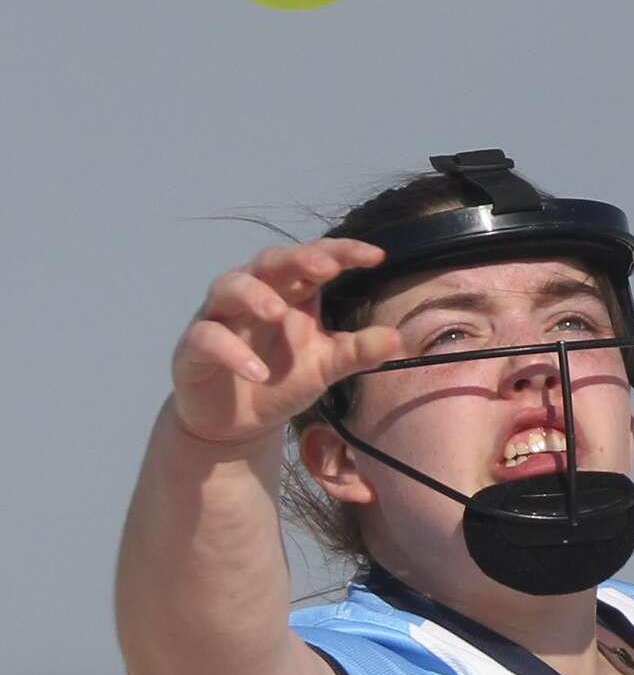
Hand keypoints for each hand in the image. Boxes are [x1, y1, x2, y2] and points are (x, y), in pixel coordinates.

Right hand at [171, 238, 401, 444]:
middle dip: (297, 259)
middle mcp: (254, 294)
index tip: (375, 255)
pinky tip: (257, 371)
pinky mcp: (194, 348)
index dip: (342, 252)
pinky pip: (207, 338)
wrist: (236, 422)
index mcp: (290, 292)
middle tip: (326, 267)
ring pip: (229, 287)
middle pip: (271, 261)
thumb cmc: (281, 380)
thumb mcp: (325, 366)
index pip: (316, 259)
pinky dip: (231, 351)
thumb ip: (357, 351)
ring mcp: (220, 317)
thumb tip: (397, 338)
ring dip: (254, 296)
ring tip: (278, 312)